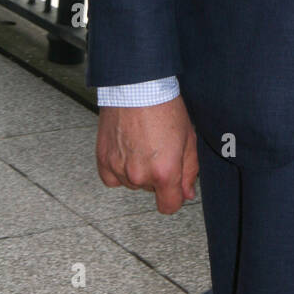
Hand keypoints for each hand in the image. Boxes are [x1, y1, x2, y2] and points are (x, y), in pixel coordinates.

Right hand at [96, 95, 198, 214]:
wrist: (137, 87)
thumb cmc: (163, 107)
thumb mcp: (188, 137)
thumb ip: (190, 170)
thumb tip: (187, 193)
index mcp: (165, 172)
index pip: (169, 206)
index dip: (175, 196)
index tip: (175, 187)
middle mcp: (140, 175)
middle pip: (151, 190)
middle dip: (158, 175)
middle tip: (160, 149)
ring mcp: (119, 169)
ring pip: (132, 183)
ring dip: (138, 171)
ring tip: (143, 144)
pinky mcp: (103, 160)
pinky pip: (113, 178)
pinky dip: (119, 169)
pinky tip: (127, 150)